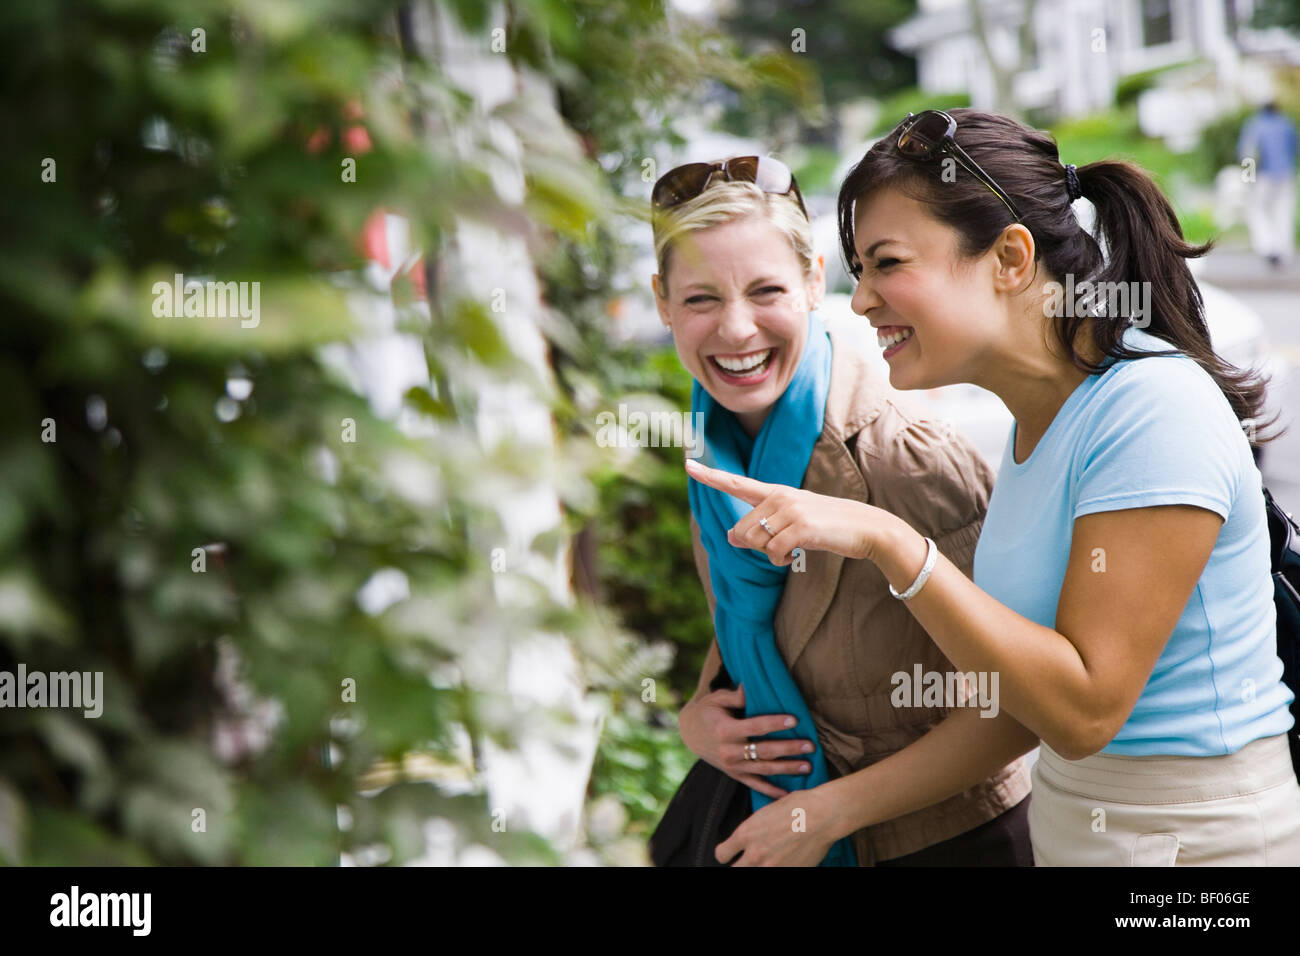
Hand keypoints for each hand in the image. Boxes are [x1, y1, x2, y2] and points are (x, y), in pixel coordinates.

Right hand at [678, 683, 813, 799]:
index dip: (775, 723)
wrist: (690, 734)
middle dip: (789, 749)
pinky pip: (755, 785)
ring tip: (808, 766)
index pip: (755, 727)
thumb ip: (737, 696)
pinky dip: (772, 792)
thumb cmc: (708, 711)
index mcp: (725, 730)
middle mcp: (729, 751)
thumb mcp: (717, 699)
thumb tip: (752, 687)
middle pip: (764, 751)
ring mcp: (732, 766)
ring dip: (787, 769)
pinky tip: (789, 794)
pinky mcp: (735, 774)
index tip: (795, 720)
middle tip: (810, 746)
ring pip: (764, 769)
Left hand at [685, 458, 878, 564]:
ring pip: (755, 541)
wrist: (867, 528)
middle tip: (781, 548)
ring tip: (793, 549)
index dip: (710, 476)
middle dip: (755, 546)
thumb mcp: (793, 522)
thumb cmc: (828, 527)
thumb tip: (730, 538)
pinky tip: (797, 556)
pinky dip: (782, 561)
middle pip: (742, 529)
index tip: (687, 464)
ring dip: (770, 555)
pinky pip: (773, 552)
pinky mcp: (800, 527)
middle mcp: (780, 496)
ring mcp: (790, 510)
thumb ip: (761, 527)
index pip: (737, 482)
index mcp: (777, 492)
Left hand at [715, 786, 839, 865]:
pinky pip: (776, 876)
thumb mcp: (765, 813)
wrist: (822, 816)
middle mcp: (755, 853)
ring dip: (758, 867)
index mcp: (746, 834)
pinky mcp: (788, 872)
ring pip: (752, 874)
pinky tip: (783, 862)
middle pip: (734, 870)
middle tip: (747, 860)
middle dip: (740, 865)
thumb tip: (748, 839)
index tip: (731, 853)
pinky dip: (778, 869)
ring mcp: (772, 866)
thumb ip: (752, 830)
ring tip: (766, 861)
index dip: (726, 853)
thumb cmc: (798, 807)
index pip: (721, 854)